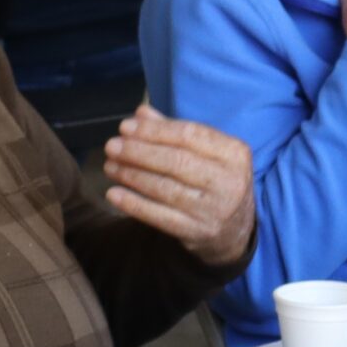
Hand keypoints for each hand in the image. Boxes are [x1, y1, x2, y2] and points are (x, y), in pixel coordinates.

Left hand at [102, 106, 256, 266]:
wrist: (237, 229)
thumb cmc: (217, 180)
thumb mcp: (209, 153)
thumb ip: (175, 131)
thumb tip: (140, 114)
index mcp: (234, 153)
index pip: (189, 135)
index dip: (153, 130)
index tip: (125, 127)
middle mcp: (228, 181)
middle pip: (176, 161)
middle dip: (138, 152)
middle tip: (112, 146)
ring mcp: (213, 209)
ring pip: (165, 188)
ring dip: (131, 175)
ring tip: (110, 165)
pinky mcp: (197, 232)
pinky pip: (160, 216)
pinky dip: (133, 204)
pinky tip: (114, 193)